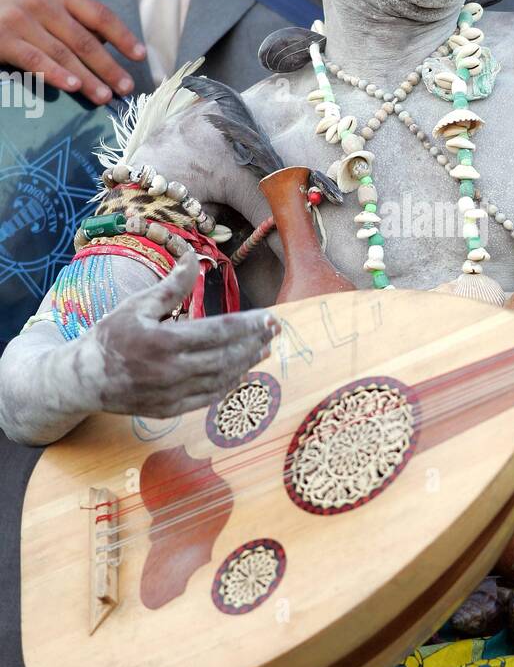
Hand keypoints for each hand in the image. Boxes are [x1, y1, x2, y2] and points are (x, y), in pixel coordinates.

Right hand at [0, 0, 145, 102]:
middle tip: (125, 88)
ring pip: (63, 53)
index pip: (99, 14)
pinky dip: (55, 74)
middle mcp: (42, 1)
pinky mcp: (3, 38)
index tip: (140, 56)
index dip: (122, 36)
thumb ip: (71, 21)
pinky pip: (35, 59)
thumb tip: (108, 46)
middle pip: (85, 39)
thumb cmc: (10, 10)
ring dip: (88, 78)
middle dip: (108, 66)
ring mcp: (21, 18)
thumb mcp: (42, 5)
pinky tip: (73, 87)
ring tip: (105, 97)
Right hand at [74, 255, 281, 417]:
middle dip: (254, 342)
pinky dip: (228, 384)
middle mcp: (170, 371)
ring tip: (264, 348)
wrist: (84, 379)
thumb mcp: (137, 305)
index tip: (269, 317)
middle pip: (225, 356)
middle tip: (275, 330)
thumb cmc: (110, 336)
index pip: (218, 332)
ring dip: (246, 363)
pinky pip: (208, 397)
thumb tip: (192, 257)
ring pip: (220, 379)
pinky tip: (241, 371)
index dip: (247, 325)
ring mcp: (171, 394)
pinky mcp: (170, 409)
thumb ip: (170, 286)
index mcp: (163, 342)